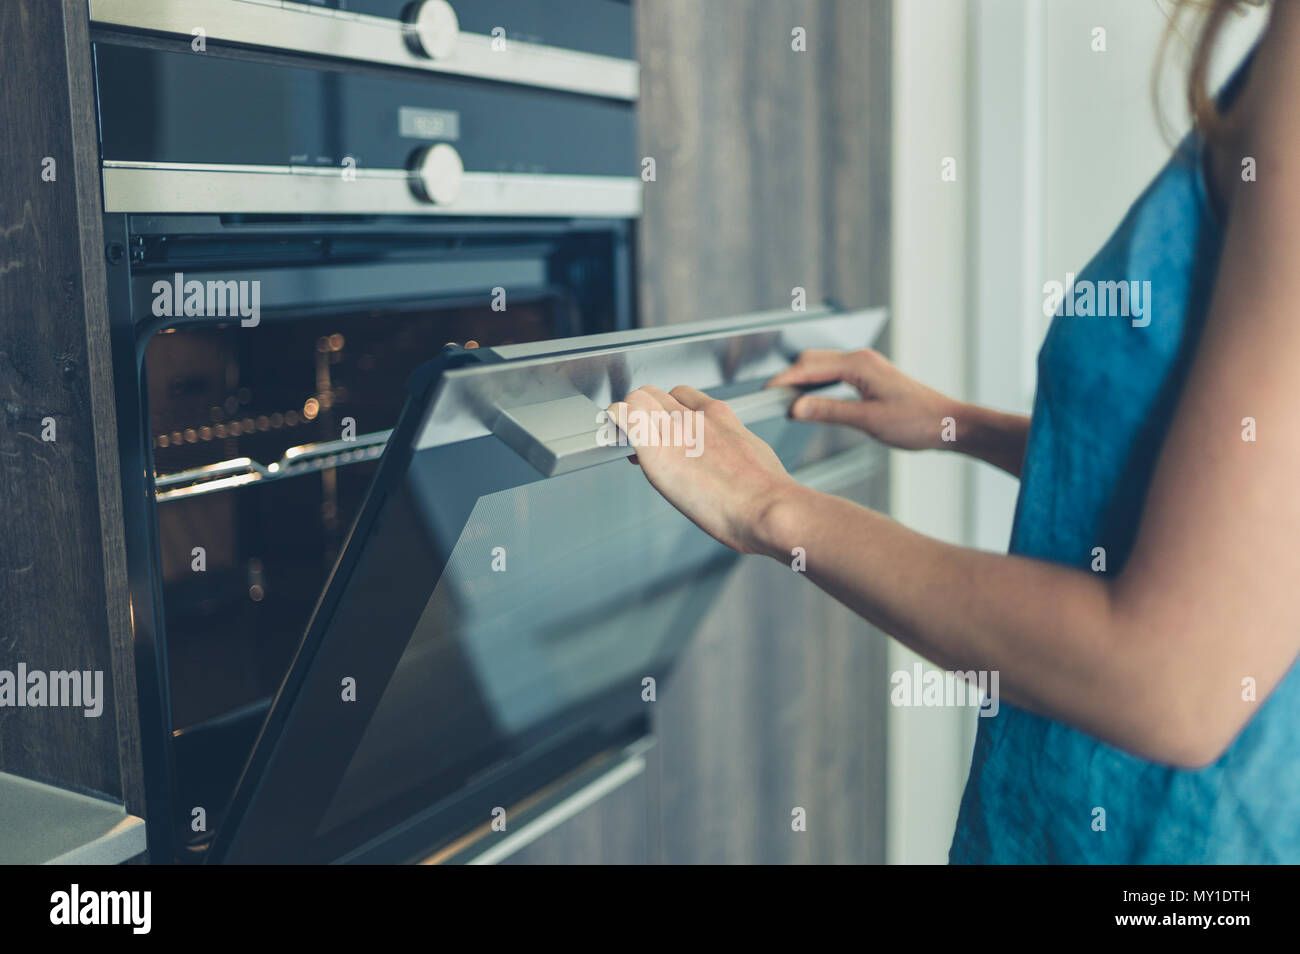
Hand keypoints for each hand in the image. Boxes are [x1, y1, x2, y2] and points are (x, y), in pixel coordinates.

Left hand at [607, 385, 799, 553]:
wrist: (765, 507)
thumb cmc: (764, 495)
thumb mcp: (753, 457)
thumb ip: (732, 448)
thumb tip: (725, 459)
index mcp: (720, 416)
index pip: (681, 395)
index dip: (667, 411)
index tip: (664, 429)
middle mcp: (695, 417)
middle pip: (654, 394)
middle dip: (644, 412)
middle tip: (642, 438)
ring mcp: (675, 429)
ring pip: (636, 400)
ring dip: (628, 418)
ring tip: (629, 443)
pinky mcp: (656, 447)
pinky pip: (623, 417)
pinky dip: (615, 423)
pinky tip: (614, 437)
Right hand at [766, 349, 955, 450]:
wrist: (948, 424)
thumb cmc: (918, 421)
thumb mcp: (868, 421)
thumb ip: (829, 412)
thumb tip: (796, 407)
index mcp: (859, 365)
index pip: (809, 367)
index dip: (783, 380)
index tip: (764, 393)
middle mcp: (861, 360)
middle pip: (811, 361)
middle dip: (788, 378)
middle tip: (769, 400)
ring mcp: (865, 367)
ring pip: (821, 366)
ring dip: (801, 381)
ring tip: (785, 401)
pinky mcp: (868, 377)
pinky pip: (833, 374)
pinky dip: (816, 384)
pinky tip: (811, 399)